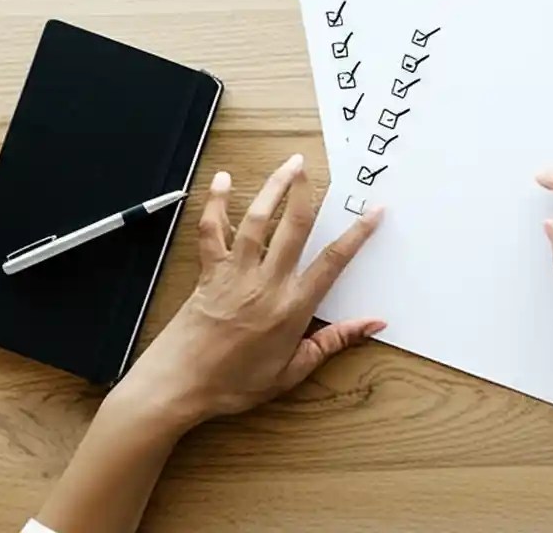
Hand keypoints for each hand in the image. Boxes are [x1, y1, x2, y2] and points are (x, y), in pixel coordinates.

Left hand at [114, 155, 385, 431]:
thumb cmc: (235, 384)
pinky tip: (222, 181)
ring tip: (286, 165)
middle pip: (293, 228)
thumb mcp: (292, 371)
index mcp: (292, 308)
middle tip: (313, 169)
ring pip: (258, 222)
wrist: (178, 386)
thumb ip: (333, 342)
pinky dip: (217, 204)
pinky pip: (212, 232)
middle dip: (306, 194)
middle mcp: (266, 284)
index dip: (356, 235)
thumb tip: (373, 324)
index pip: (332, 262)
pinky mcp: (208, 273)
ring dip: (273, 189)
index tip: (373, 212)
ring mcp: (235, 274)